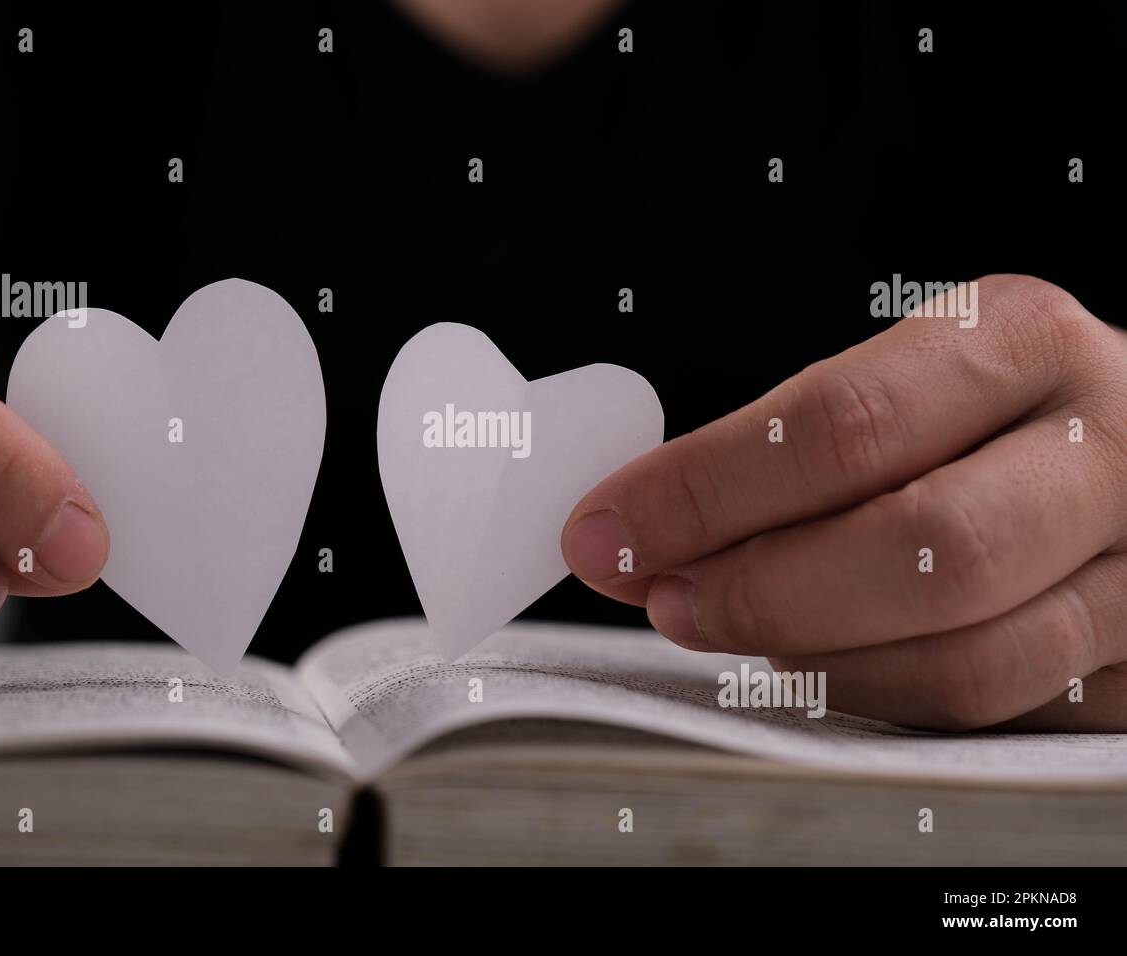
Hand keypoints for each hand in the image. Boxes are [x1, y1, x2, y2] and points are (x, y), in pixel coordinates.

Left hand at [562, 274, 1126, 731]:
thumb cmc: (990, 418)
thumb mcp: (906, 385)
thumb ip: (782, 455)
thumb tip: (628, 532)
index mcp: (1023, 341)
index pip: (844, 426)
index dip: (705, 491)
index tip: (608, 530)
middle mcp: (1108, 448)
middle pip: (923, 549)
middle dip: (763, 592)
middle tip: (670, 601)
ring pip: (968, 657)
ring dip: (820, 662)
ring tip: (747, 633)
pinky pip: (997, 717)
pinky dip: (888, 699)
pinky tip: (838, 664)